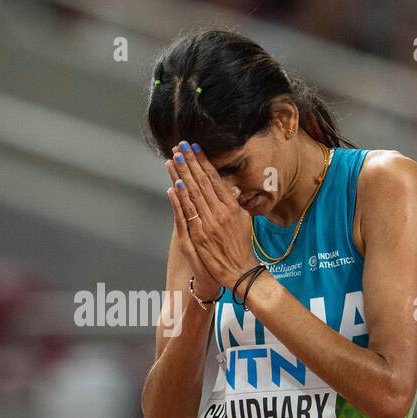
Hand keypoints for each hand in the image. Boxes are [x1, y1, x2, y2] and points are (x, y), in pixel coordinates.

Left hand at [166, 141, 256, 290]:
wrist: (239, 271)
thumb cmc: (241, 246)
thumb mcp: (243, 221)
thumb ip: (234, 204)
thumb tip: (230, 188)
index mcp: (232, 207)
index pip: (214, 179)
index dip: (203, 162)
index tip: (194, 147)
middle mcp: (221, 213)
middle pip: (201, 183)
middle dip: (189, 163)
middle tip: (179, 146)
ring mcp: (209, 224)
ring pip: (192, 195)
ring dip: (181, 175)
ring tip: (172, 159)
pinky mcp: (199, 236)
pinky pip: (187, 214)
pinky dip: (180, 200)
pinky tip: (174, 186)